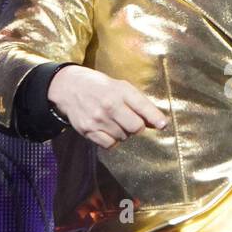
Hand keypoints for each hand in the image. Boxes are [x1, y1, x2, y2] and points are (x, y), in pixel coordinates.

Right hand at [48, 64, 166, 148]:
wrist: (68, 87)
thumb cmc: (100, 87)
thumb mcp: (121, 87)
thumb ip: (139, 103)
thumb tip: (158, 123)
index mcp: (120, 90)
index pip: (142, 106)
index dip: (155, 118)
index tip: (162, 125)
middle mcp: (109, 105)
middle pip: (136, 127)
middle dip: (137, 127)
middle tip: (130, 120)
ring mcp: (98, 119)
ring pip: (123, 137)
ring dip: (123, 133)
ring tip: (114, 121)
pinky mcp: (88, 130)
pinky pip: (110, 145)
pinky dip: (112, 140)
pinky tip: (107, 130)